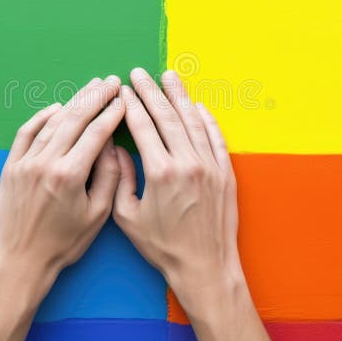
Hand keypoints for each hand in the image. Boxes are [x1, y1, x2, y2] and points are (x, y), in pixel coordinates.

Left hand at [0, 76, 126, 340]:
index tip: (124, 99)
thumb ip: (108, 177)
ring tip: (90, 88)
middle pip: (74, 119)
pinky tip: (57, 107)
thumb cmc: (63, 243)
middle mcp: (46, 162)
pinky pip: (27, 132)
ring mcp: (25, 162)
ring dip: (73, 102)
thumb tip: (113, 146)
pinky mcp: (11, 166)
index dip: (112, 113)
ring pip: (52, 121)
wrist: (21, 260)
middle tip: (111, 82)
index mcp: (70, 175)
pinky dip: (42, 117)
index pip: (96, 133)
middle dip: (96, 97)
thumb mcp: (97, 216)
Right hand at [113, 68, 271, 340]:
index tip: (122, 90)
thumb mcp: (128, 218)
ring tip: (169, 77)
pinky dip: (207, 119)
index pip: (143, 126)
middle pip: (167, 116)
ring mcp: (210, 166)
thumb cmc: (163, 248)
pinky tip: (198, 106)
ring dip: (179, 96)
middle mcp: (187, 163)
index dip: (131, 105)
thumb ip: (119, 180)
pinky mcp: (226, 173)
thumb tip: (115, 151)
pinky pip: (216, 138)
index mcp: (160, 172)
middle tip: (139, 73)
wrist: (205, 267)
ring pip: (193, 121)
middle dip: (151, 91)